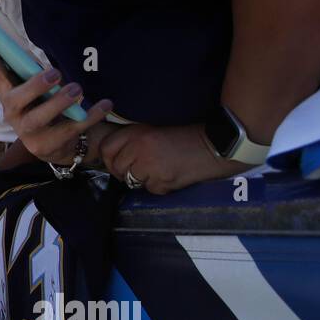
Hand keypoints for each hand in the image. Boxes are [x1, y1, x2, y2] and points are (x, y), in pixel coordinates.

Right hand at [0, 28, 110, 164]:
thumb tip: (23, 45)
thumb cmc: (46, 106)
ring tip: (77, 89)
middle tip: (55, 73)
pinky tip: (105, 103)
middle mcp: (13, 113)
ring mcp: (29, 133)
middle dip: (34, 86)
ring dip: (60, 102)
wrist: (62, 145)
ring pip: (40, 118)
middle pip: (16, 100)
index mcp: (7, 93)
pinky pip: (72, 129)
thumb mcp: (36, 88)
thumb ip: (30, 69)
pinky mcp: (50, 145)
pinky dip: (91, 115)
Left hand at [98, 123, 246, 194]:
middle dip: (124, 171)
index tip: (116, 161)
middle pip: (117, 168)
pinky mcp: (161, 182)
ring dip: (142, 179)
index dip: (108, 158)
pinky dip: (157, 186)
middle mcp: (139, 148)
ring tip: (157, 170)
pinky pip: (150, 189)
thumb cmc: (183, 138)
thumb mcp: (153, 131)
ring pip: (132, 181)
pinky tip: (170, 175)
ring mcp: (149, 166)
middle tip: (138, 170)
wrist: (213, 146)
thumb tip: (113, 157)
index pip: (106, 148)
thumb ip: (132, 141)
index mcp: (136, 133)